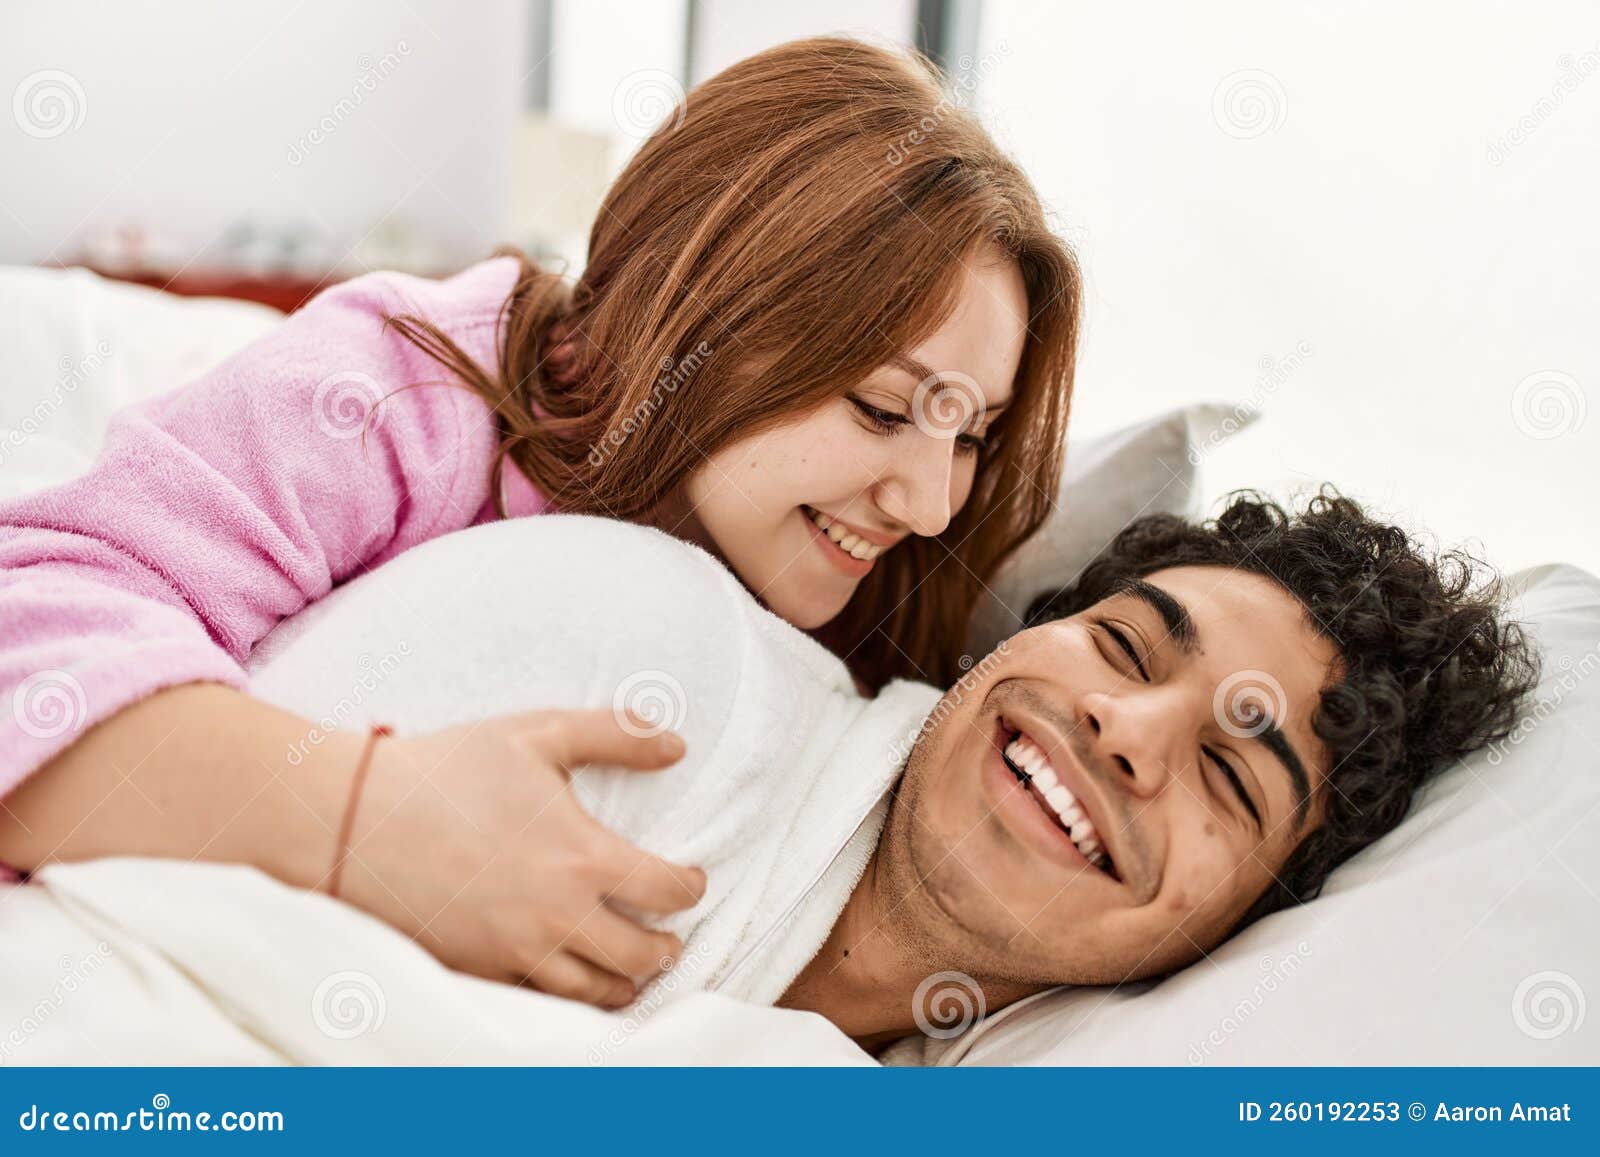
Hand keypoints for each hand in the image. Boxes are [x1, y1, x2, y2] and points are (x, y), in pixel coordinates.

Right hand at [336, 708, 705, 1007]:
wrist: (353, 821)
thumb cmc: (447, 770)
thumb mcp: (538, 734)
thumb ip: (616, 734)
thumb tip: (675, 745)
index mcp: (582, 858)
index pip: (666, 891)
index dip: (691, 888)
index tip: (692, 881)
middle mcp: (557, 917)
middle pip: (639, 956)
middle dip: (665, 948)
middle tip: (670, 939)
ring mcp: (515, 952)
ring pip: (593, 992)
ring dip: (624, 983)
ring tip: (633, 971)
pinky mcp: (478, 971)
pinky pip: (539, 1002)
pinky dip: (568, 999)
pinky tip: (572, 983)